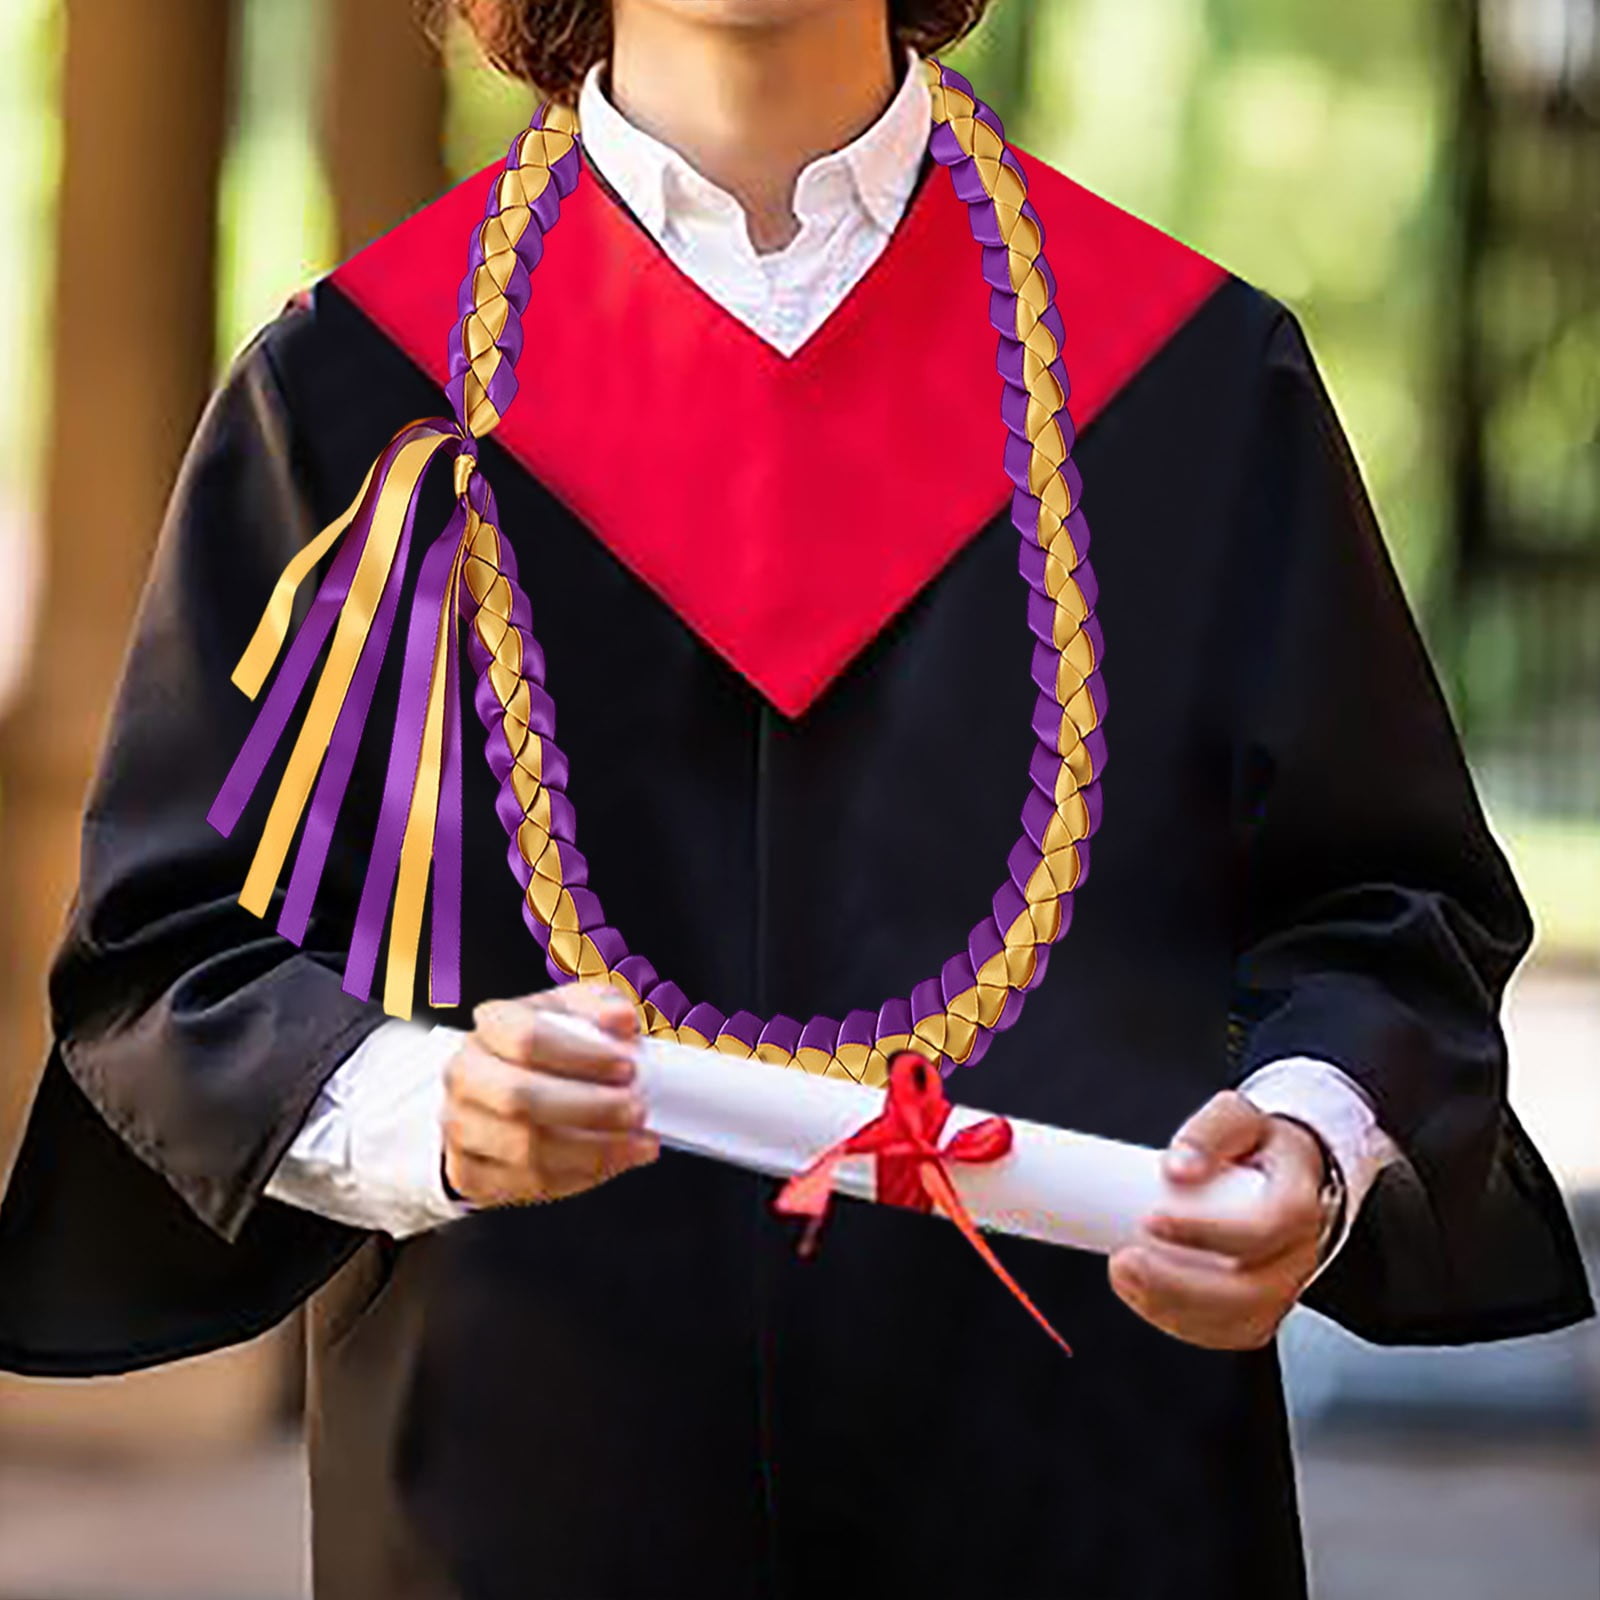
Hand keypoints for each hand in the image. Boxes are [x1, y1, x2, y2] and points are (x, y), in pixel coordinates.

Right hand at [442, 982, 658, 1205]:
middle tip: (636, 1110)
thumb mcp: (574, 1009)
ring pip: (526, 1151)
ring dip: (593, 1150)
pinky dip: (580, 1177)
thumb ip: (599, 1005)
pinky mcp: (470, 1174)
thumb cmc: (546, 1045)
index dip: (582, 1056)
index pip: (527, 1039)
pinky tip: (612, 1161)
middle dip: (590, 1109)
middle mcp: (466, 1076)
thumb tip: (619, 1019)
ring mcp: (461, 1127)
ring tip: (636, 1141)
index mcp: (490, 1026)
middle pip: (520, 1098)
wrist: (498, 1085)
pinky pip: (527, 1185)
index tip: (627, 1066)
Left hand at [1107, 1090, 1328, 1350]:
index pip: (1266, 1229)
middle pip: (1252, 1292)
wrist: (1281, 1172)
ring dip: (1172, 1309)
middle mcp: (1300, 1255)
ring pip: (1238, 1323)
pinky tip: (1142, 1297)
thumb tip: (1177, 1169)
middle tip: (1124, 1260)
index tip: (1151, 1219)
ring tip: (1122, 1274)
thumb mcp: (1236, 1118)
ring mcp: (1284, 1289)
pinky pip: (1227, 1334)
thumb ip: (1208, 1132)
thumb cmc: (1257, 1145)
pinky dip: (1181, 1324)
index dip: (1208, 1233)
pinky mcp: (1261, 1310)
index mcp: (1299, 1203)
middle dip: (1180, 1286)